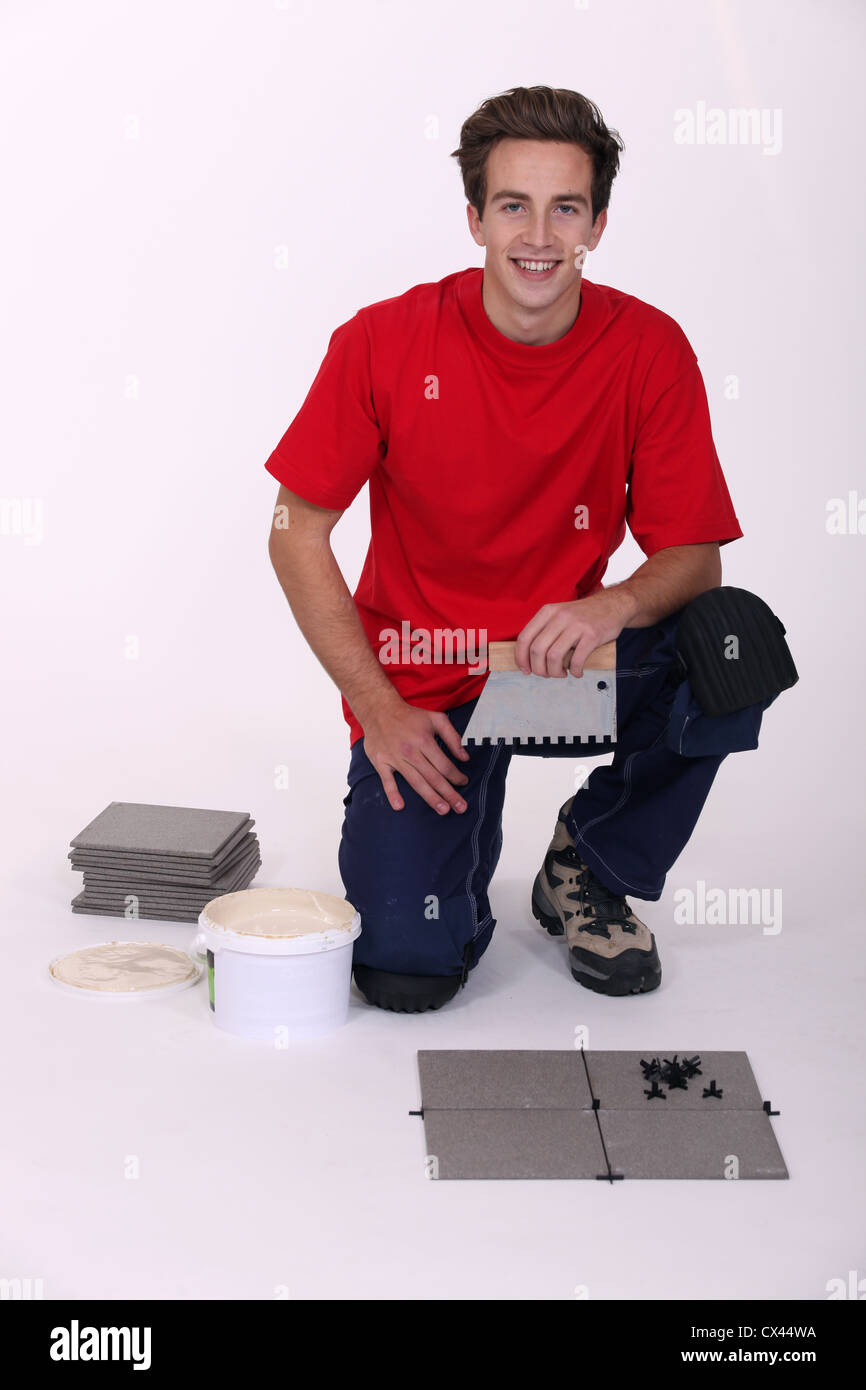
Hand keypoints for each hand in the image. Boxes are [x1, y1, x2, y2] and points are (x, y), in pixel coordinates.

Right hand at [361, 700, 470, 814]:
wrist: (379, 710)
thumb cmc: (410, 716)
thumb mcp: (435, 719)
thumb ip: (452, 736)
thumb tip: (464, 757)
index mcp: (424, 741)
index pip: (444, 764)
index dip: (456, 776)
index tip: (463, 783)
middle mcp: (410, 751)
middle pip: (433, 777)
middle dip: (448, 793)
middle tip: (460, 807)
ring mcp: (395, 758)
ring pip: (415, 782)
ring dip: (430, 797)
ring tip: (443, 809)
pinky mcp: (381, 763)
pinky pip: (387, 781)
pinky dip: (392, 793)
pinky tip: (399, 806)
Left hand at [515, 592, 629, 677]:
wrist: (613, 605)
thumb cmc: (584, 615)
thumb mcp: (559, 614)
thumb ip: (544, 630)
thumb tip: (528, 657)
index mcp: (548, 612)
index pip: (524, 638)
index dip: (521, 658)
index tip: (526, 669)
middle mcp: (560, 617)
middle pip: (537, 650)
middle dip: (538, 669)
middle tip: (546, 674)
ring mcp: (576, 626)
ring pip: (553, 657)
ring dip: (554, 672)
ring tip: (561, 673)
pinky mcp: (592, 635)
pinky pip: (576, 660)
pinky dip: (575, 671)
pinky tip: (577, 672)